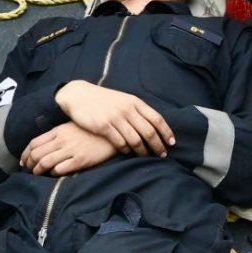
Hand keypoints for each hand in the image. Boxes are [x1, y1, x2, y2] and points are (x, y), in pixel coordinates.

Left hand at [22, 121, 118, 176]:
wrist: (112, 133)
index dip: (25, 154)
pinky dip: (53, 173)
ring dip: (38, 170)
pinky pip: (61, 169)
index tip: (23, 161)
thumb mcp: (71, 127)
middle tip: (29, 169)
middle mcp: (62, 140)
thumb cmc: (90, 131)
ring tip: (38, 173)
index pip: (34, 143)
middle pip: (37, 153)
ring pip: (46, 162)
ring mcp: (71, 150)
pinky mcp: (81, 160)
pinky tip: (54, 173)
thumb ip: (56, 135)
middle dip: (29, 164)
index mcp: (58, 131)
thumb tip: (41, 146)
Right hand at [57, 79, 173, 154]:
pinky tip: (127, 152)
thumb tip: (154, 125)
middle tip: (162, 155)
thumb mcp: (123, 100)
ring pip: (135, 139)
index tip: (172, 143)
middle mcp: (127, 109)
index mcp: (134, 102)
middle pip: (149, 131)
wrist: (79, 95)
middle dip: (158, 145)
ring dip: (142, 151)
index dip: (166, 132)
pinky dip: (126, 150)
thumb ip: (137, 110)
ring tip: (146, 156)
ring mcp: (115, 117)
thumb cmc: (103, 100)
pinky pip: (119, 142)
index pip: (157, 118)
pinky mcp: (103, 126)